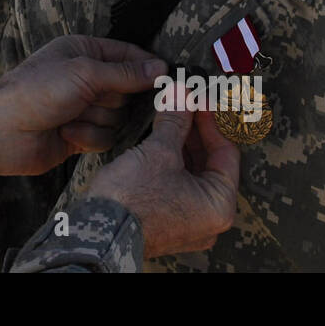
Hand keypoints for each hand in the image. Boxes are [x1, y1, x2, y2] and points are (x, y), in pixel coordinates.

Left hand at [0, 35, 165, 177]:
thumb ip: (125, 73)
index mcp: (84, 51)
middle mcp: (86, 77)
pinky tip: (66, 133)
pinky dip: (88, 137)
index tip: (166, 77)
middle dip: (110, 99)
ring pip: (118, 117)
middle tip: (89, 99)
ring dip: (95, 120)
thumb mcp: (83, 73)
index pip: (128, 55)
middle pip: (127, 90)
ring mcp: (84, 107)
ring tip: (70, 116)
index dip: (146, 67)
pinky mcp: (81, 134)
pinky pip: (106, 138)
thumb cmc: (35, 91)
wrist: (3, 131)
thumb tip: (161, 68)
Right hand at [86, 83, 239, 258]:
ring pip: (193, 174)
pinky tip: (159, 142)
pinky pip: (178, 186)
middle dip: (195, 132)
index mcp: (219, 206)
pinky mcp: (168, 222)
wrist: (98, 231)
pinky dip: (172, 164)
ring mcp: (189, 223)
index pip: (226, 153)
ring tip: (170, 119)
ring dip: (182, 146)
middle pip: (211, 164)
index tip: (200, 101)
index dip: (211, 122)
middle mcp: (209, 219)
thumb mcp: (159, 152)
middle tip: (184, 106)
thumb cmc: (132, 200)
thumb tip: (183, 95)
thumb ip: (176, 121)